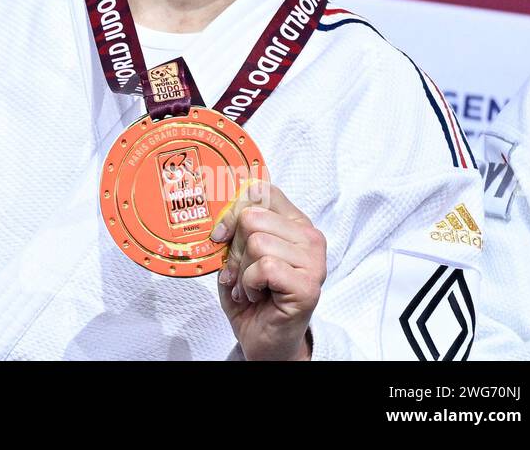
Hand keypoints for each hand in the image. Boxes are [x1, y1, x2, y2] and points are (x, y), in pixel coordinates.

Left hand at [213, 179, 324, 360]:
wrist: (264, 339)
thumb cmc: (251, 294)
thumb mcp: (236, 254)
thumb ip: (233, 228)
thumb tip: (215, 206)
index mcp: (294, 223)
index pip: (261, 191)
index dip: (232, 210)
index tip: (221, 234)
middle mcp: (309, 237)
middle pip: (252, 217)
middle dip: (235, 249)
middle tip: (239, 272)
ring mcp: (314, 261)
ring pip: (257, 242)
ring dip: (242, 271)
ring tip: (250, 287)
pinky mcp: (309, 285)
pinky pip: (264, 267)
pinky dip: (250, 284)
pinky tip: (259, 295)